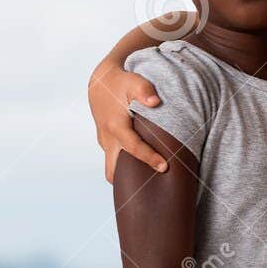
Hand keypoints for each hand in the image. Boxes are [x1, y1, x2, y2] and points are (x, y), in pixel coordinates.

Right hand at [90, 60, 164, 181]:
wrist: (101, 82)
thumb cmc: (121, 82)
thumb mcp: (133, 82)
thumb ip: (144, 91)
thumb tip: (155, 102)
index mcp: (115, 126)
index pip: (132, 148)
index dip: (149, 158)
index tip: (165, 167)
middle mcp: (108, 138)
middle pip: (114, 170)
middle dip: (129, 182)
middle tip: (153, 186)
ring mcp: (105, 142)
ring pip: (113, 168)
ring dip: (127, 176)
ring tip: (150, 182)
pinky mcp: (107, 143)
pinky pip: (115, 160)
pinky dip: (126, 166)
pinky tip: (144, 168)